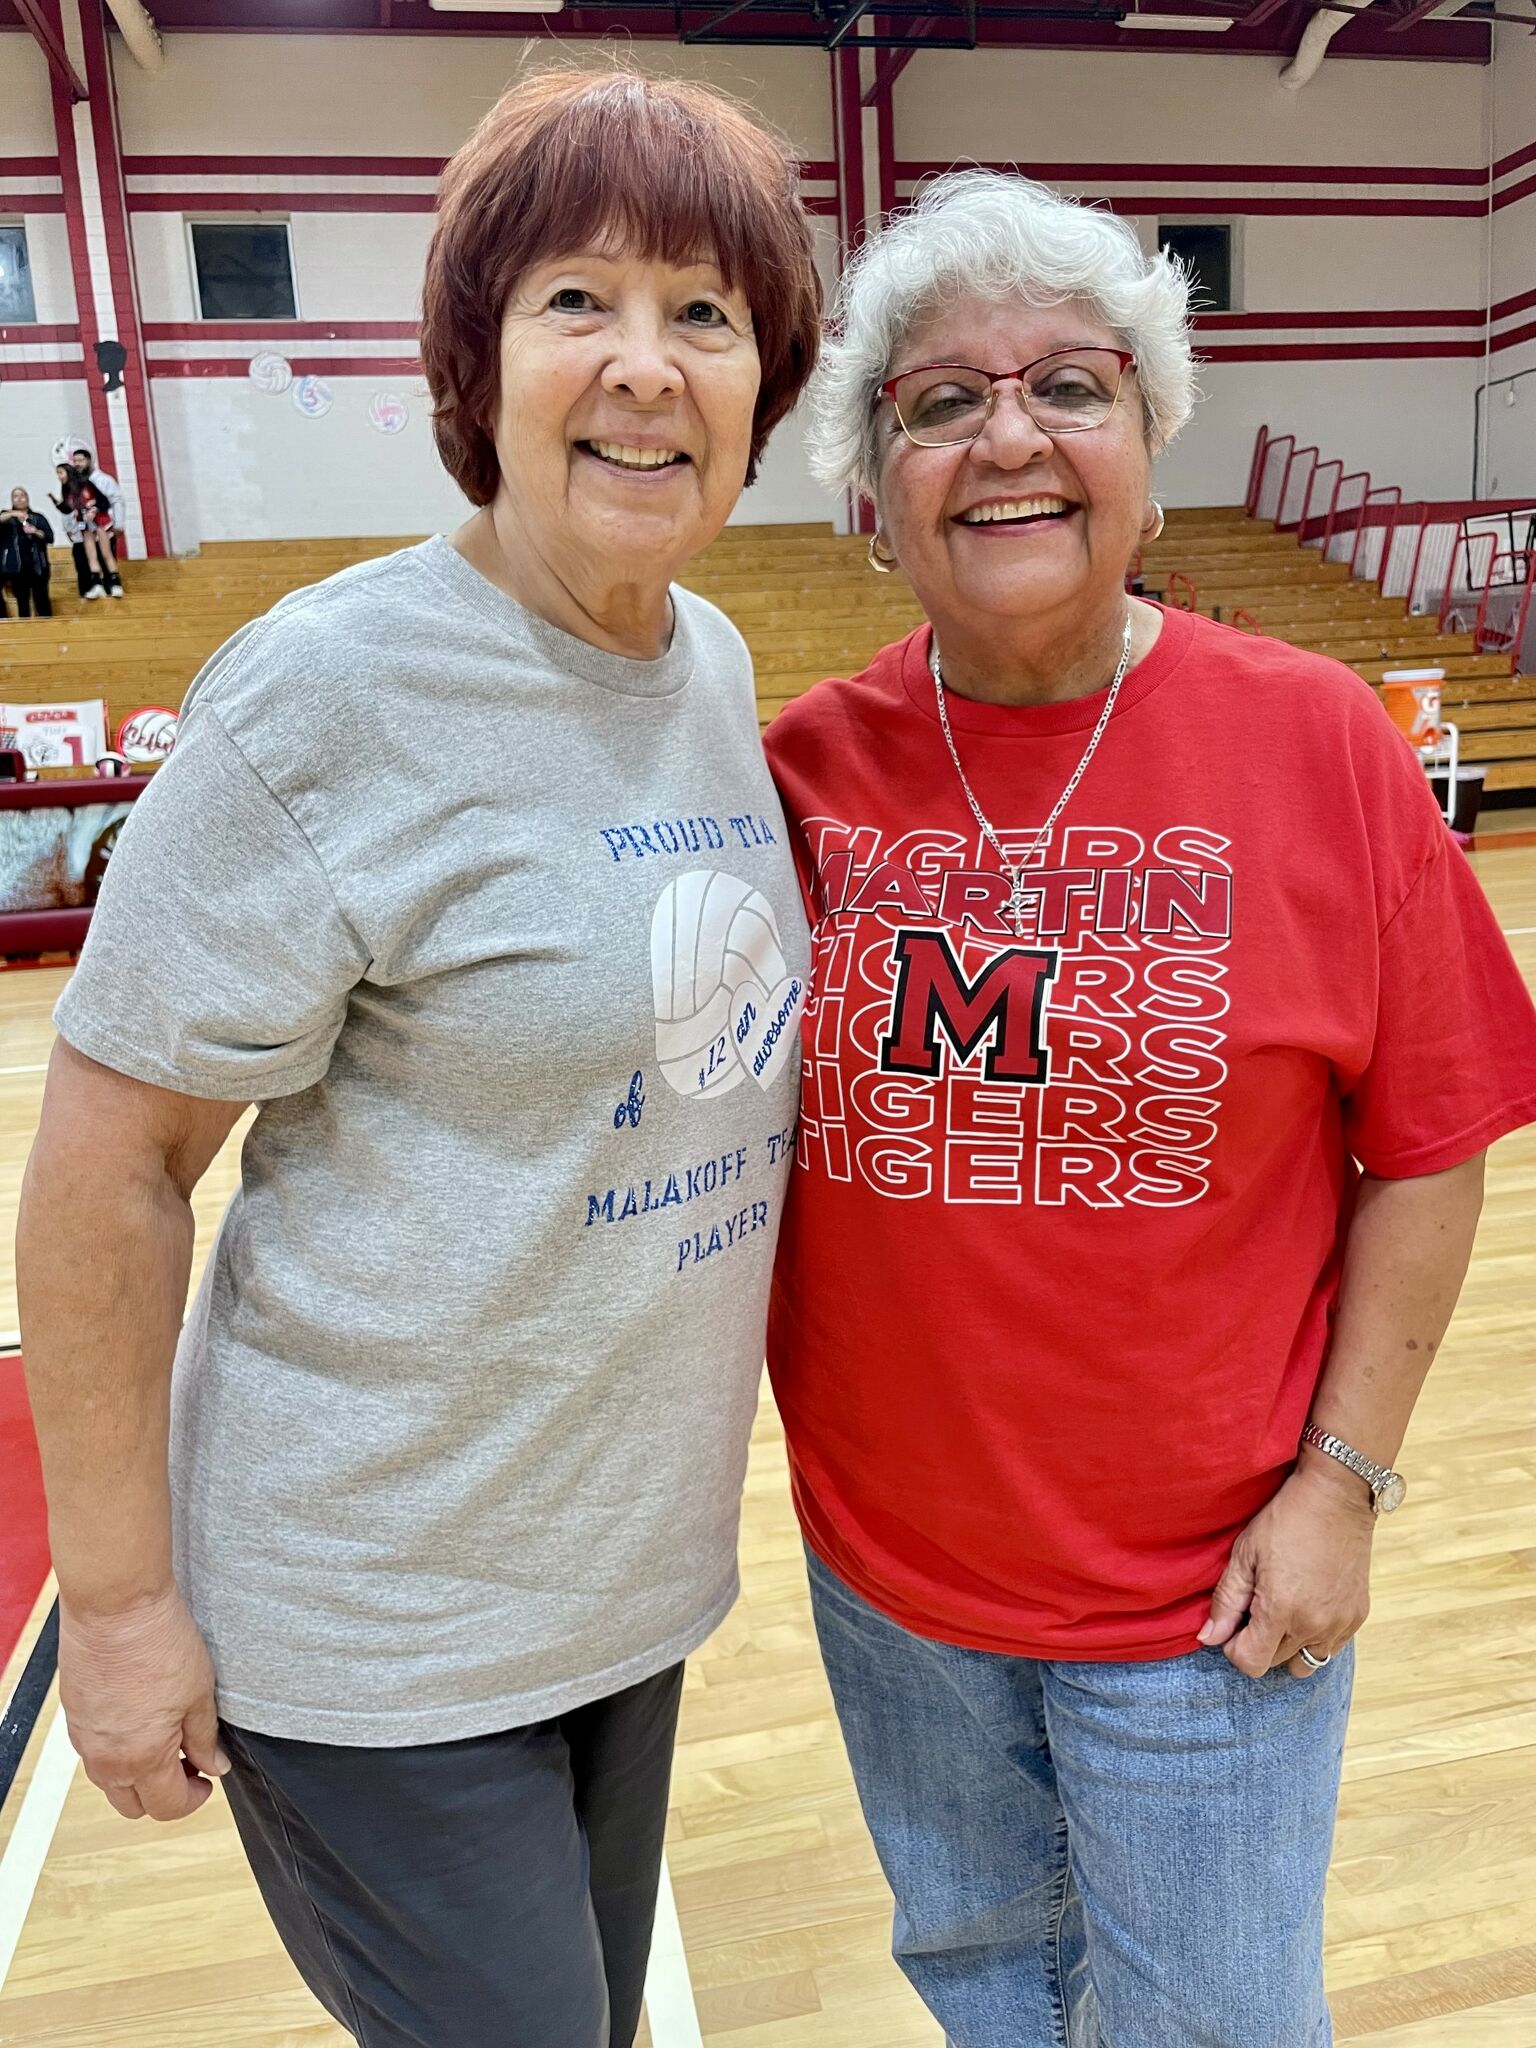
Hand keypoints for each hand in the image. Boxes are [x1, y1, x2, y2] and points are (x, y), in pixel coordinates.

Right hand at [58, 1587, 229, 1820]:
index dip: (194, 1799)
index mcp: (142, 1758)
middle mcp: (106, 1759)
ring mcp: (84, 1739)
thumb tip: (213, 1766)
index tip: (206, 1780)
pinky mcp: (73, 1716)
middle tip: (187, 1762)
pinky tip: (139, 1720)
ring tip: (164, 1738)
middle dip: (163, 1794)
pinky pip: (94, 1753)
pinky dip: (116, 1751)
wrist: (115, 1605)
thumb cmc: (159, 1642)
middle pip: (133, 1806)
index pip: (167, 1807)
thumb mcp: (199, 1692)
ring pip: (110, 1782)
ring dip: (137, 1775)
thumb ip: (204, 1738)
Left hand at [1197, 1461, 1374, 1678]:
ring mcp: (1339, 1623)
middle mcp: (1314, 1625)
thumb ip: (1226, 1601)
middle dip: (1259, 1642)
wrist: (1337, 1496)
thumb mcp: (1245, 1553)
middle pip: (1274, 1662)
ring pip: (1304, 1662)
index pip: (1250, 1663)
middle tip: (1256, 1605)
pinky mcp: (1357, 1617)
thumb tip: (1208, 1638)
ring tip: (1282, 1611)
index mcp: (1281, 1609)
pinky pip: (1329, 1648)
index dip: (1233, 1646)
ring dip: (1287, 1645)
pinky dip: (1314, 1637)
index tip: (1234, 1621)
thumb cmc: (1285, 1518)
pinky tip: (1306, 1606)